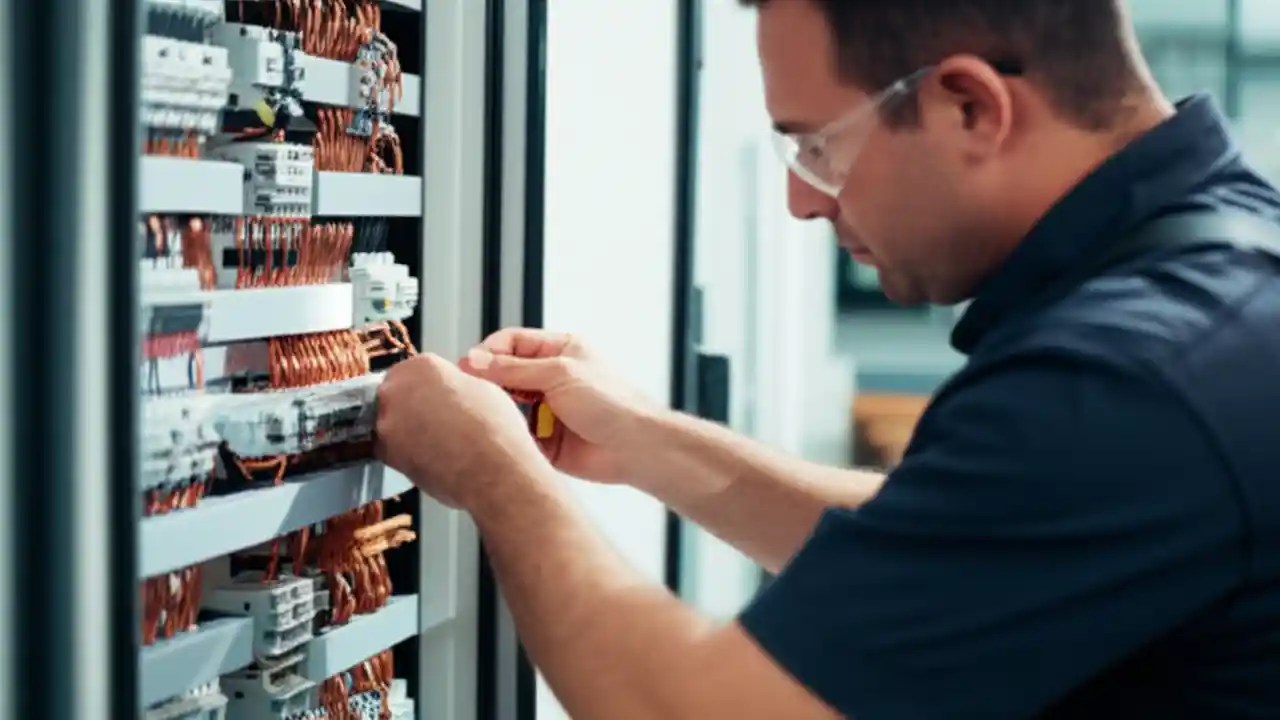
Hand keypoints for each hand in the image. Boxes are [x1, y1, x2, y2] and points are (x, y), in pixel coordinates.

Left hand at [375, 353, 550, 509]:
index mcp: (420, 365)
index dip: (431, 388)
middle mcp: (395, 389)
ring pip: (391, 423)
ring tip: (436, 444)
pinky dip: (406, 454)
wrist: (493, 471)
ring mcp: (386, 423)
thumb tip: (449, 394)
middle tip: (437, 422)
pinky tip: (431, 460)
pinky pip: (391, 450)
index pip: (416, 371)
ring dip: (407, 431)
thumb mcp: (482, 389)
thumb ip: (454, 386)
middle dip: (413, 407)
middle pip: (398, 394)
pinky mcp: (385, 455)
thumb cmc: (496, 428)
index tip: (442, 399)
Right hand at [461, 329, 656, 482]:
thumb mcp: (559, 374)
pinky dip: (508, 434)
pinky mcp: (544, 439)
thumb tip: (474, 359)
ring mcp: (547, 408)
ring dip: (498, 409)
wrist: (633, 448)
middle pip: (505, 373)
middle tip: (471, 391)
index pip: (513, 342)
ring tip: (488, 413)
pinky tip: (501, 435)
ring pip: (507, 405)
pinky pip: (516, 433)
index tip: (468, 366)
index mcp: (560, 351)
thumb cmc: (611, 403)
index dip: (489, 352)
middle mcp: (551, 377)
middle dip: (489, 382)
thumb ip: (514, 368)